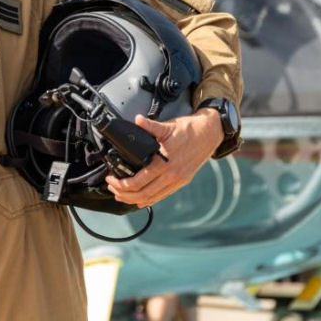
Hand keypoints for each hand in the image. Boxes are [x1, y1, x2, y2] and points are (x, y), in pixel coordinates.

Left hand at [105, 108, 222, 207]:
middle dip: (123, 193)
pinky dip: (149, 200)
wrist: (210, 133)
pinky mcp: (181, 182)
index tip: (111, 179)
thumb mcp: (168, 126)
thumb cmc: (189, 129)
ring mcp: (177, 180)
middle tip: (111, 188)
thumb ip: (150, 126)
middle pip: (142, 194)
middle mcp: (172, 175)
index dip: (121, 184)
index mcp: (165, 162)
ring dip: (133, 199)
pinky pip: (162, 196)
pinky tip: (139, 200)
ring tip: (121, 195)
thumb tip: (137, 120)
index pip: (138, 181)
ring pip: (151, 198)